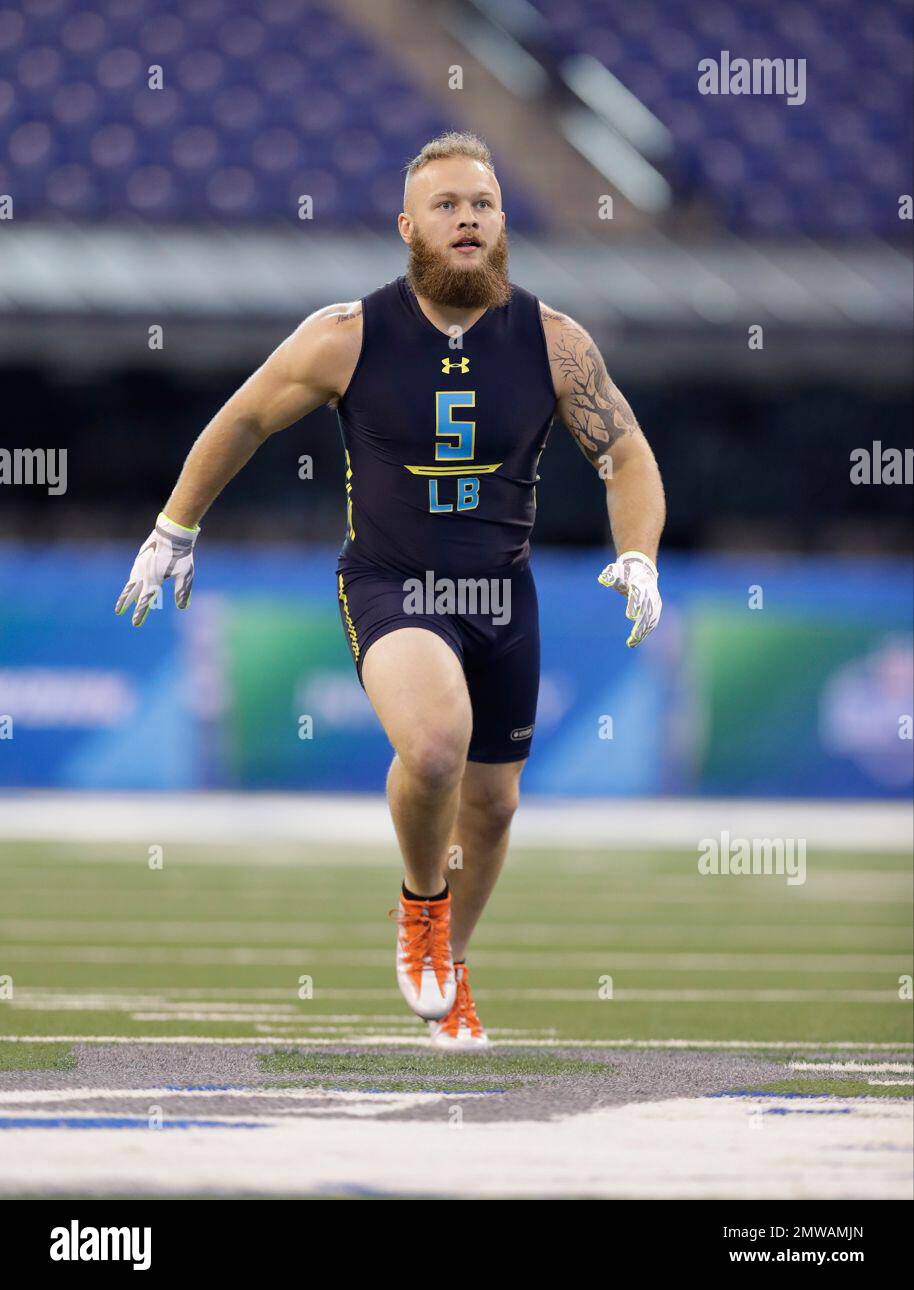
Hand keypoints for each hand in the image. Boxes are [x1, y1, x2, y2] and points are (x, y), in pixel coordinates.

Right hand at [115, 512, 198, 626]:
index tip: (135, 623)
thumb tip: (182, 607)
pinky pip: (134, 572)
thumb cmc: (180, 555)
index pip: (146, 600)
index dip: (140, 613)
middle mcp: (143, 573)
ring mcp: (140, 564)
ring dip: (128, 591)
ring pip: (131, 581)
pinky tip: (134, 580)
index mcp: (153, 580)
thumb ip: (182, 591)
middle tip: (118, 612)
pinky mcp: (140, 556)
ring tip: (125, 599)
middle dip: (125, 602)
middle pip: (132, 592)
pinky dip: (133, 579)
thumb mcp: (184, 574)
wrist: (172, 533)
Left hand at [598, 550, 660, 647]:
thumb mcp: (616, 570)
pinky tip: (636, 641)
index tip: (630, 616)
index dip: (635, 605)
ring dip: (642, 632)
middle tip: (632, 637)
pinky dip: (645, 632)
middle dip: (640, 625)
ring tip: (632, 643)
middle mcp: (650, 594)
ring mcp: (655, 602)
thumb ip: (610, 574)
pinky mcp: (656, 609)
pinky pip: (652, 622)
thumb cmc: (626, 572)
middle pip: (647, 611)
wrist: (642, 570)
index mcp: (641, 583)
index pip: (639, 595)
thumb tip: (602, 579)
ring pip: (651, 619)